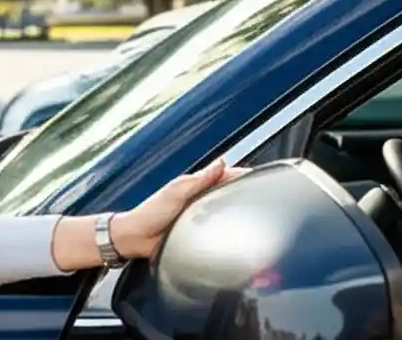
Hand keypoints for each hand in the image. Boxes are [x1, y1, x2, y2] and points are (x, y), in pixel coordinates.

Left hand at [110, 158, 245, 259]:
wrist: (136, 239)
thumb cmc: (150, 213)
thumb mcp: (177, 191)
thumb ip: (200, 179)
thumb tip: (221, 163)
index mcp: (194, 186)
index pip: (223, 176)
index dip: (240, 175)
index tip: (258, 175)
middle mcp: (198, 200)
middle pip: (227, 192)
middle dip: (244, 190)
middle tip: (265, 190)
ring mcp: (199, 217)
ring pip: (225, 210)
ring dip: (238, 208)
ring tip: (258, 209)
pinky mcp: (197, 233)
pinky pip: (218, 229)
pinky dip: (229, 227)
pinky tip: (239, 231)